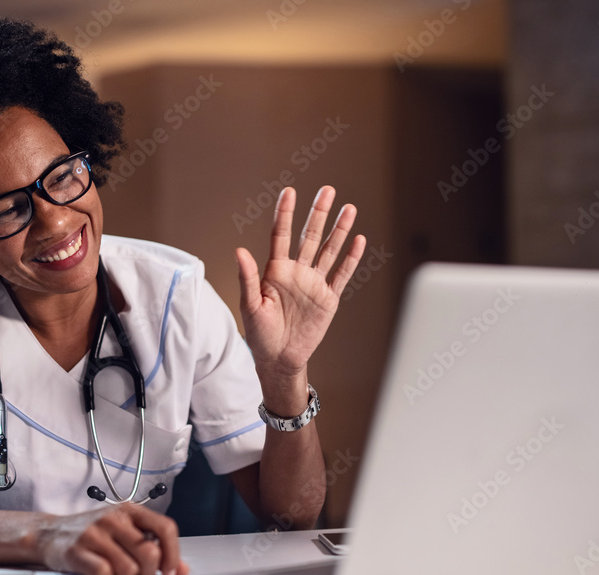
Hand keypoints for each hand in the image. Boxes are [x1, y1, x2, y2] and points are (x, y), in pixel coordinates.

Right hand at [34, 503, 189, 574]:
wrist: (49, 533)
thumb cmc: (93, 534)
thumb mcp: (125, 532)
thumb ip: (154, 546)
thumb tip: (182, 569)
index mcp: (130, 510)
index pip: (165, 528)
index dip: (173, 554)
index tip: (170, 572)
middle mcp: (113, 518)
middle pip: (150, 553)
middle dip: (149, 573)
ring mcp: (94, 533)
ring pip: (129, 569)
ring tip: (115, 572)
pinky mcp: (77, 551)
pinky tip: (99, 574)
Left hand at [235, 186, 365, 380]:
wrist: (280, 359)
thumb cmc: (259, 334)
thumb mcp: (250, 305)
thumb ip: (247, 277)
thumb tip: (239, 250)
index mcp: (275, 271)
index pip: (281, 235)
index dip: (285, 213)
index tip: (289, 192)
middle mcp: (297, 272)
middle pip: (309, 236)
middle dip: (318, 213)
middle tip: (328, 190)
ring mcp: (314, 283)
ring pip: (329, 250)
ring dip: (339, 230)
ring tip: (349, 208)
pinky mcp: (329, 298)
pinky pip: (342, 274)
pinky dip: (351, 258)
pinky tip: (358, 240)